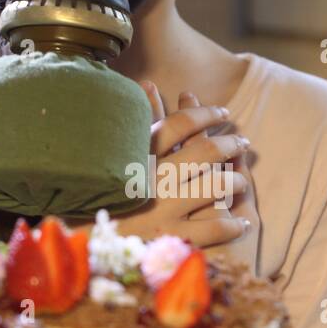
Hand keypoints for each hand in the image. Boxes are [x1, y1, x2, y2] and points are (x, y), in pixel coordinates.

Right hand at [112, 83, 251, 249]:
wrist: (84, 243)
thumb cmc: (100, 194)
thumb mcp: (115, 154)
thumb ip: (139, 122)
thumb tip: (150, 83)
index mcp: (137, 154)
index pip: (180, 123)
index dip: (206, 114)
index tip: (223, 114)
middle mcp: (153, 178)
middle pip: (205, 150)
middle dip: (230, 144)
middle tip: (242, 143)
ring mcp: (164, 209)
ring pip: (216, 186)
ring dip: (235, 181)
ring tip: (241, 181)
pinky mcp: (171, 238)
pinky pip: (215, 228)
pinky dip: (233, 224)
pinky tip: (240, 222)